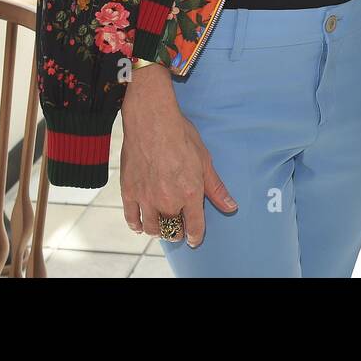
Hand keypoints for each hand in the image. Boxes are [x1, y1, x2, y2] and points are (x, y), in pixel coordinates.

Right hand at [120, 65, 236, 247]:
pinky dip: (137, 225)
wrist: (152, 121)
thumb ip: (216, 187)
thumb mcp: (205, 160)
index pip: (195, 226)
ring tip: (163, 225)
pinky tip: (141, 224)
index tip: (195, 239)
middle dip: (179, 231)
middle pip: (173, 230)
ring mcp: (146, 198)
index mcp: (189, 194)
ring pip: (152, 228)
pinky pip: (132, 218)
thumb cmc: (180, 136)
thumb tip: (231, 206)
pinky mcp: (129, 192)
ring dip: (159, 230)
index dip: (196, 236)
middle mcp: (167, 200)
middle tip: (180, 227)